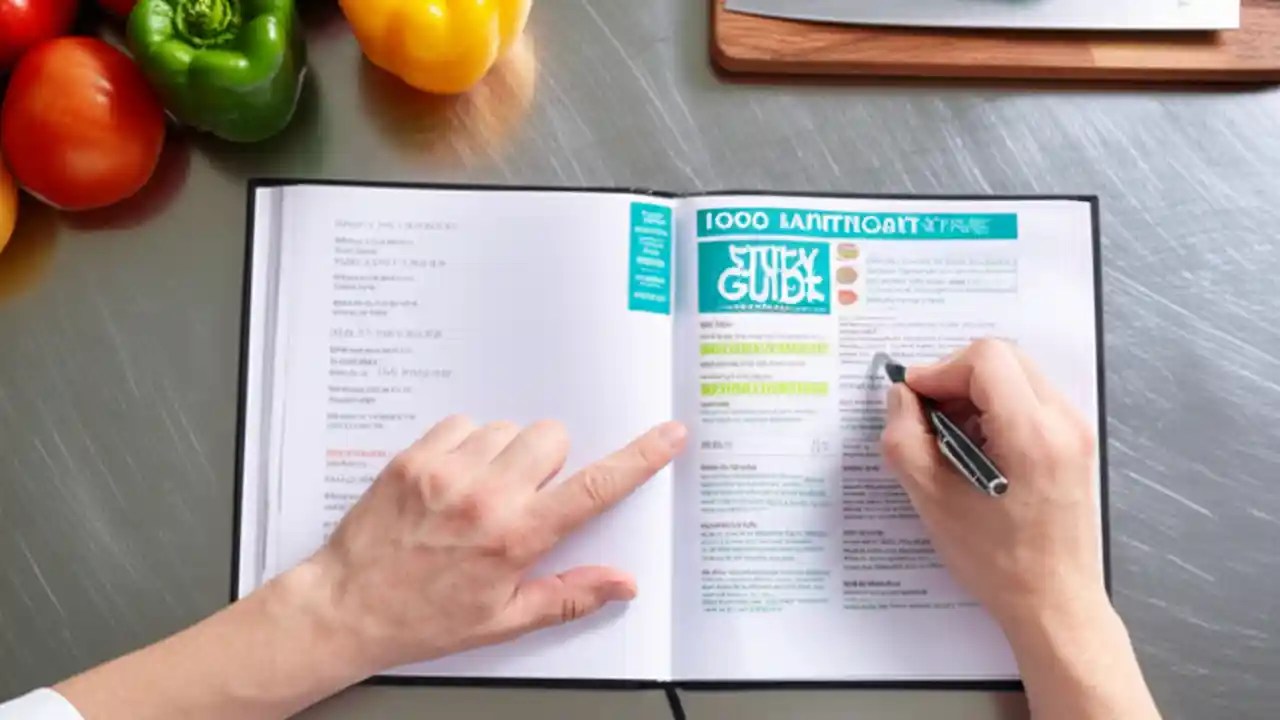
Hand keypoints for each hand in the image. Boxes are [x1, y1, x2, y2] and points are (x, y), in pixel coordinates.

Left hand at [302, 415, 686, 675]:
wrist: (346, 607)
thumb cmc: (424, 617)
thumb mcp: (504, 619)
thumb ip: (569, 595)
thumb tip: (624, 582)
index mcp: (516, 538)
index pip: (594, 488)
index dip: (639, 458)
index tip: (668, 435)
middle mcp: (486, 497)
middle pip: (552, 436)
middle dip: (550, 460)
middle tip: (525, 495)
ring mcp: (446, 471)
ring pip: (507, 428)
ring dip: (505, 452)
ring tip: (479, 491)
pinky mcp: (414, 457)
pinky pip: (463, 423)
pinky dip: (466, 443)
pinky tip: (452, 478)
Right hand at [880, 339, 1104, 630]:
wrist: (1054, 602)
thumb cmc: (996, 561)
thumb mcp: (932, 500)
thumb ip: (904, 437)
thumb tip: (902, 396)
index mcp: (1032, 433)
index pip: (985, 358)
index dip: (939, 371)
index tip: (913, 401)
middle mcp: (1062, 421)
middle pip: (1002, 358)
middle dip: (955, 378)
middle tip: (928, 417)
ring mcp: (1075, 430)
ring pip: (1016, 374)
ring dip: (974, 394)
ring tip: (949, 439)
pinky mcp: (1074, 443)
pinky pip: (1030, 398)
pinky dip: (996, 409)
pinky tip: (976, 450)